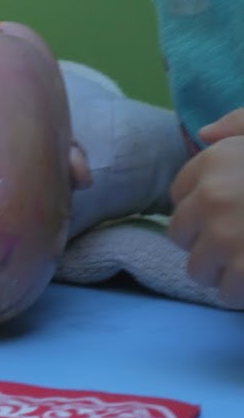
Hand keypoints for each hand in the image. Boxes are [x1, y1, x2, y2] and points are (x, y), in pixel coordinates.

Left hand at [167, 108, 243, 307]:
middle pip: (181, 234)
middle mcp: (214, 196)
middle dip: (206, 242)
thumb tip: (205, 134)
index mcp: (218, 161)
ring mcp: (228, 236)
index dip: (202, 209)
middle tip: (240, 245)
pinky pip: (230, 294)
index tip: (226, 215)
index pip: (180, 195)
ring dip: (223, 272)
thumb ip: (241, 124)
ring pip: (198, 269)